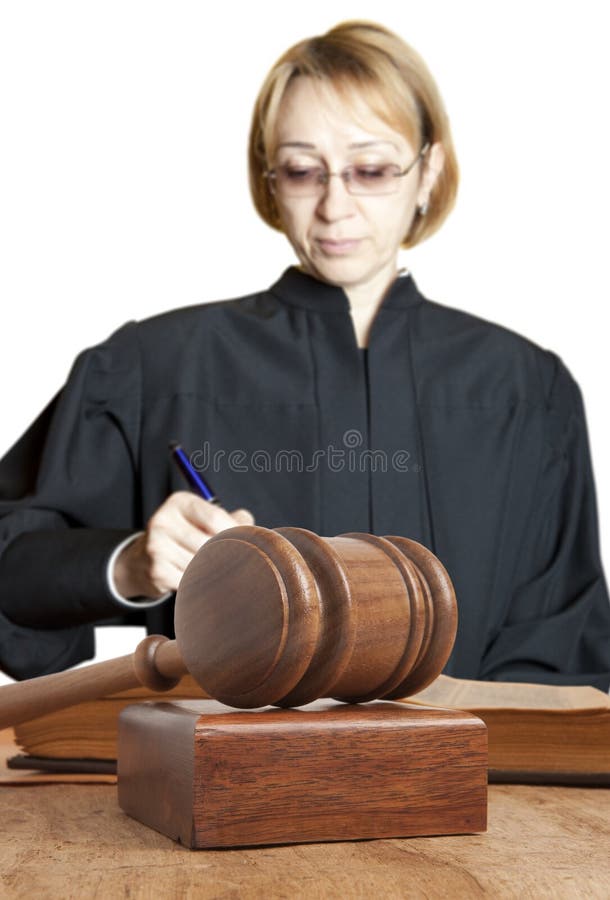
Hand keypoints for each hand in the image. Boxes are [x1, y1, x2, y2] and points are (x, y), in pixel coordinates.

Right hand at [112, 491, 254, 598]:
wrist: (145, 559)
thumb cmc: (185, 535)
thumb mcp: (203, 518)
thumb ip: (232, 519)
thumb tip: (251, 527)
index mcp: (180, 502)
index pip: (215, 518)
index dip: (236, 533)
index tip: (246, 542)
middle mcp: (163, 520)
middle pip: (209, 543)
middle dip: (227, 554)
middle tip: (238, 560)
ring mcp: (157, 546)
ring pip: (201, 564)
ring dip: (214, 569)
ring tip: (217, 568)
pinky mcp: (156, 571)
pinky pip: (190, 580)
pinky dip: (199, 581)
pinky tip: (198, 577)